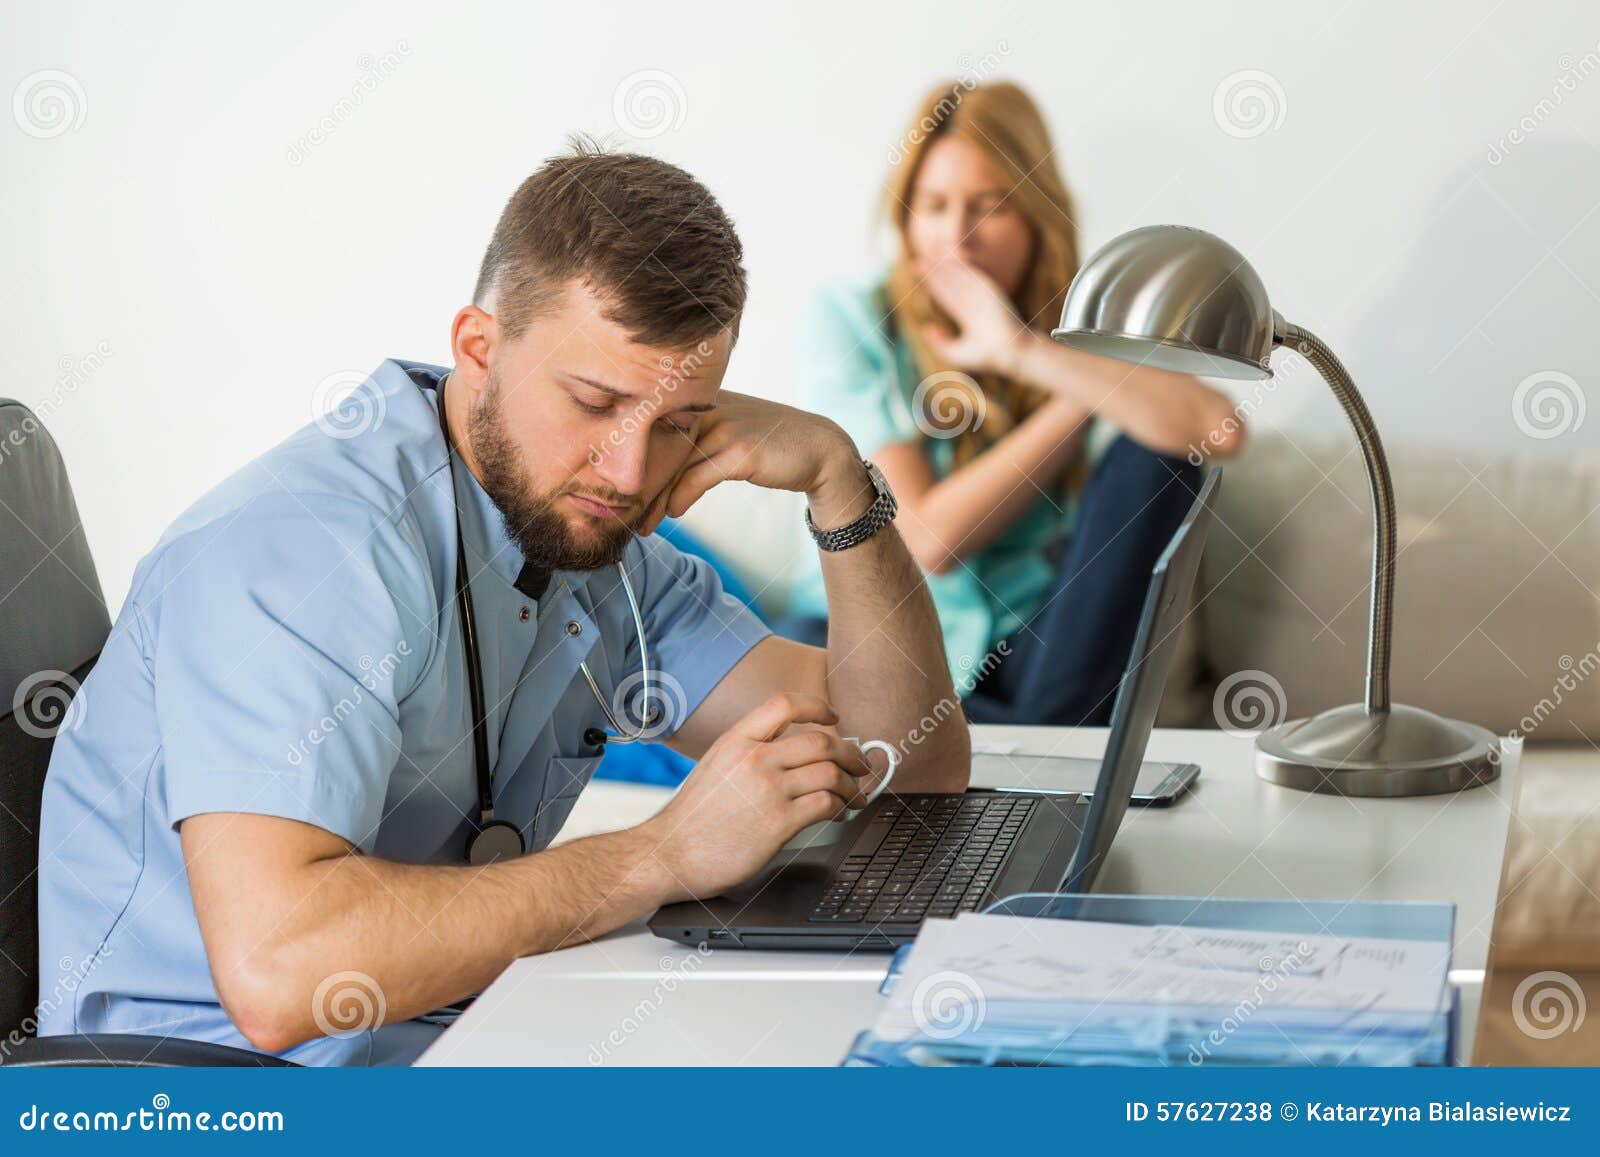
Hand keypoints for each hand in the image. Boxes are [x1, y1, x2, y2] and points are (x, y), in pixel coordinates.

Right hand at [637, 693, 875, 900]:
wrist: (667, 854)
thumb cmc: (690, 819)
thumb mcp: (714, 767)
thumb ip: (749, 753)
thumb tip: (789, 753)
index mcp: (736, 740)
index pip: (785, 704)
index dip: (817, 707)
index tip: (834, 718)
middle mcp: (753, 758)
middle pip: (821, 741)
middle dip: (851, 754)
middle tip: (861, 765)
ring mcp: (767, 789)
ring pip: (831, 772)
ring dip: (852, 785)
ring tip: (855, 795)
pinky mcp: (778, 822)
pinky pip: (826, 804)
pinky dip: (842, 807)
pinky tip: (839, 813)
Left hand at [644, 391, 871, 533]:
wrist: (822, 450)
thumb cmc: (773, 446)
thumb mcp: (730, 436)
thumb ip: (698, 443)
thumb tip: (664, 474)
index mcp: (703, 400)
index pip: (657, 430)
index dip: (638, 464)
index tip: (624, 494)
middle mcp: (710, 407)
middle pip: (659, 448)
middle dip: (641, 486)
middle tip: (624, 514)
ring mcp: (725, 426)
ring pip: (675, 465)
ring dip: (655, 499)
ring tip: (643, 524)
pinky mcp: (740, 449)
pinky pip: (699, 476)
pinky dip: (682, 496)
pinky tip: (673, 513)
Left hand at [917, 257, 1030, 376]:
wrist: (1009, 352)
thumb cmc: (986, 357)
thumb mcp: (955, 354)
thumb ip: (939, 343)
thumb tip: (926, 328)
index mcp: (969, 316)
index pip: (947, 298)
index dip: (933, 286)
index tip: (920, 281)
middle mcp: (974, 303)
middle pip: (951, 284)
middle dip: (934, 274)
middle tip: (916, 263)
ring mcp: (981, 295)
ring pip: (958, 277)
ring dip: (942, 266)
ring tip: (925, 257)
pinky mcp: (988, 289)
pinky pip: (970, 274)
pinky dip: (957, 265)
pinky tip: (943, 258)